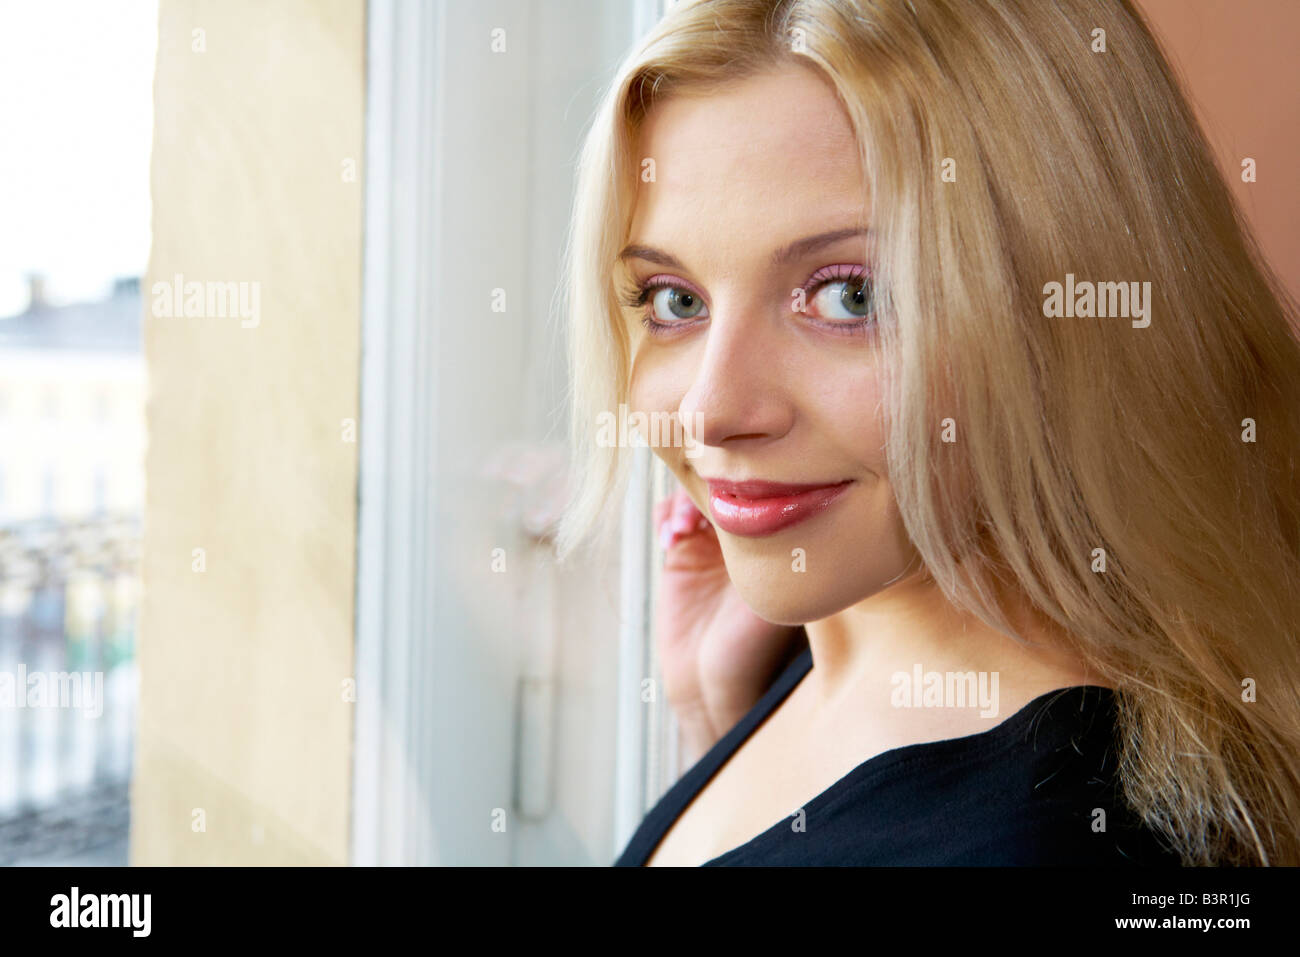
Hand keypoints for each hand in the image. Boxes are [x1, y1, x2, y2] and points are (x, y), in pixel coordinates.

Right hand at [653, 487, 807, 765]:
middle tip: (702, 492)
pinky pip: (672, 517)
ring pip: (696, 495)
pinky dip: (668, 516)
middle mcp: (748, 538)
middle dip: (711, 482)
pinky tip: (672, 537)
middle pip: (728, 486)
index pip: (765, 492)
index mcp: (777, 541)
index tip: (735, 481)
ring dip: (686, 500)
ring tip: (684, 527)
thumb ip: (776, 553)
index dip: (750, 478)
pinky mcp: (682, 555)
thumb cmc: (753, 649)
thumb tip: (784, 504)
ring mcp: (713, 545)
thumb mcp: (775, 597)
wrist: (713, 686)